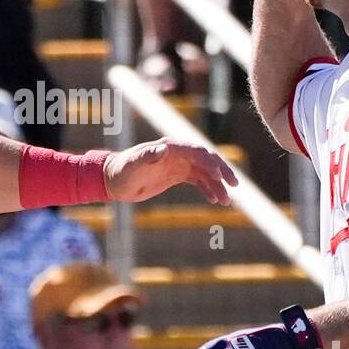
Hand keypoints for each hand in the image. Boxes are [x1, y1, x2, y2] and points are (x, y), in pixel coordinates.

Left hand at [104, 139, 237, 205]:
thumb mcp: (133, 164)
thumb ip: (147, 155)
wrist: (114, 180)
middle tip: (234, 185)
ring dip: (217, 185)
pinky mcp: (178, 175)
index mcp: (171, 146)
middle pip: (208, 159)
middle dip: (222, 172)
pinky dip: (208, 189)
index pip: (197, 151)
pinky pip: (199, 180)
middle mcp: (178, 153)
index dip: (210, 163)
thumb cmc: (122, 170)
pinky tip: (214, 200)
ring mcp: (179, 164)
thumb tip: (163, 148)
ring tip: (226, 202)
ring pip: (206, 172)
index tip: (218, 177)